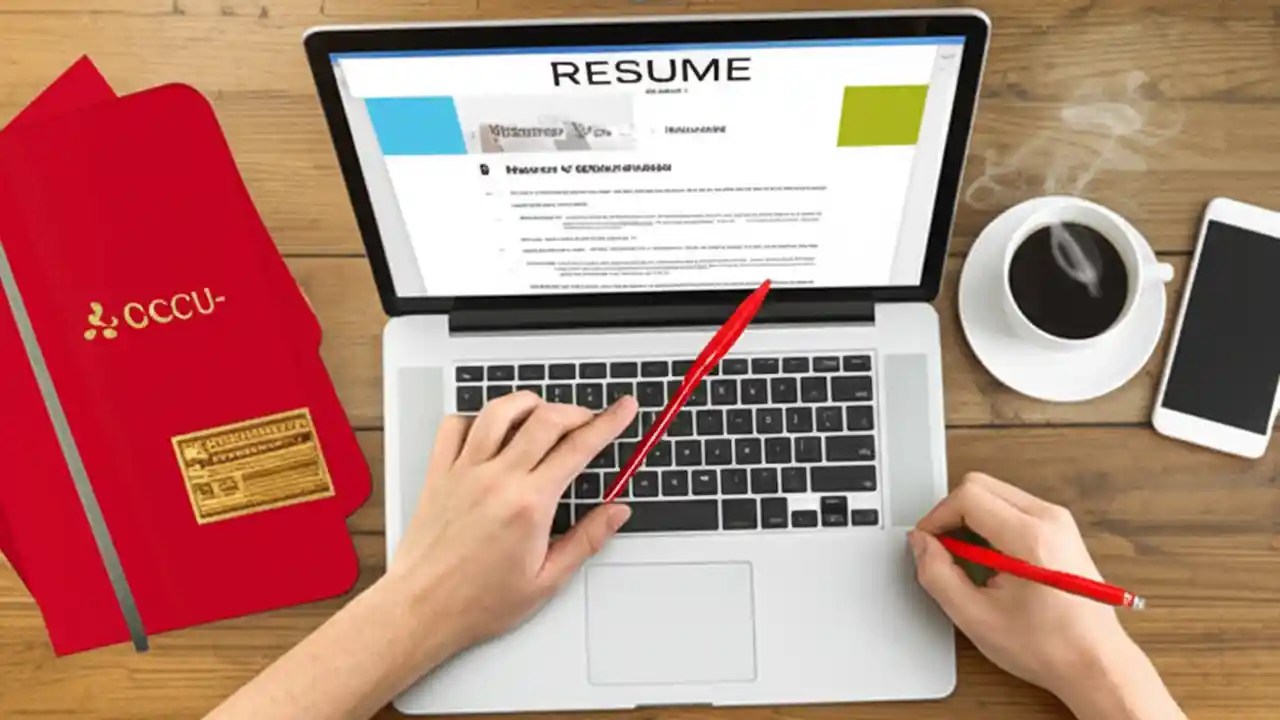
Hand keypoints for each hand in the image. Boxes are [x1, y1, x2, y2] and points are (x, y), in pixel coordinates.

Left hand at [384, 392, 636, 652]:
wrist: (421, 610)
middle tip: (590, 418)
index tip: (622, 409)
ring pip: (500, 411)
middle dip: (576, 410)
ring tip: (543, 412)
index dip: (608, 423)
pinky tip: (488, 429)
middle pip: (545, 419)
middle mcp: (497, 479)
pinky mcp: (438, 474)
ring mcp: (464, 472)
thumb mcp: (547, 581)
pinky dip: (475, 418)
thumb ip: (587, 540)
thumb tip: (616, 513)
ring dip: (528, 403)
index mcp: (529, 505)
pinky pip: (454, 426)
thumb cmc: (477, 603)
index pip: (579, 447)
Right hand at [910, 473, 1183, 718]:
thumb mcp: (976, 617)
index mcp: (1030, 538)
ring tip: (967, 560)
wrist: (1096, 663)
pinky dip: (990, 524)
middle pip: (981, 485)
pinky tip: (989, 560)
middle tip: (941, 548)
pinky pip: (1013, 507)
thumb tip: (921, 544)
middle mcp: (1050, 519)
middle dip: (952, 513)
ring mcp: (1059, 522)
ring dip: (971, 519)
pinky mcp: (1060, 529)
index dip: (937, 516)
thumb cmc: (1048, 647)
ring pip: (996, 493)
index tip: (926, 541)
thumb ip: (938, 575)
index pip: (968, 496)